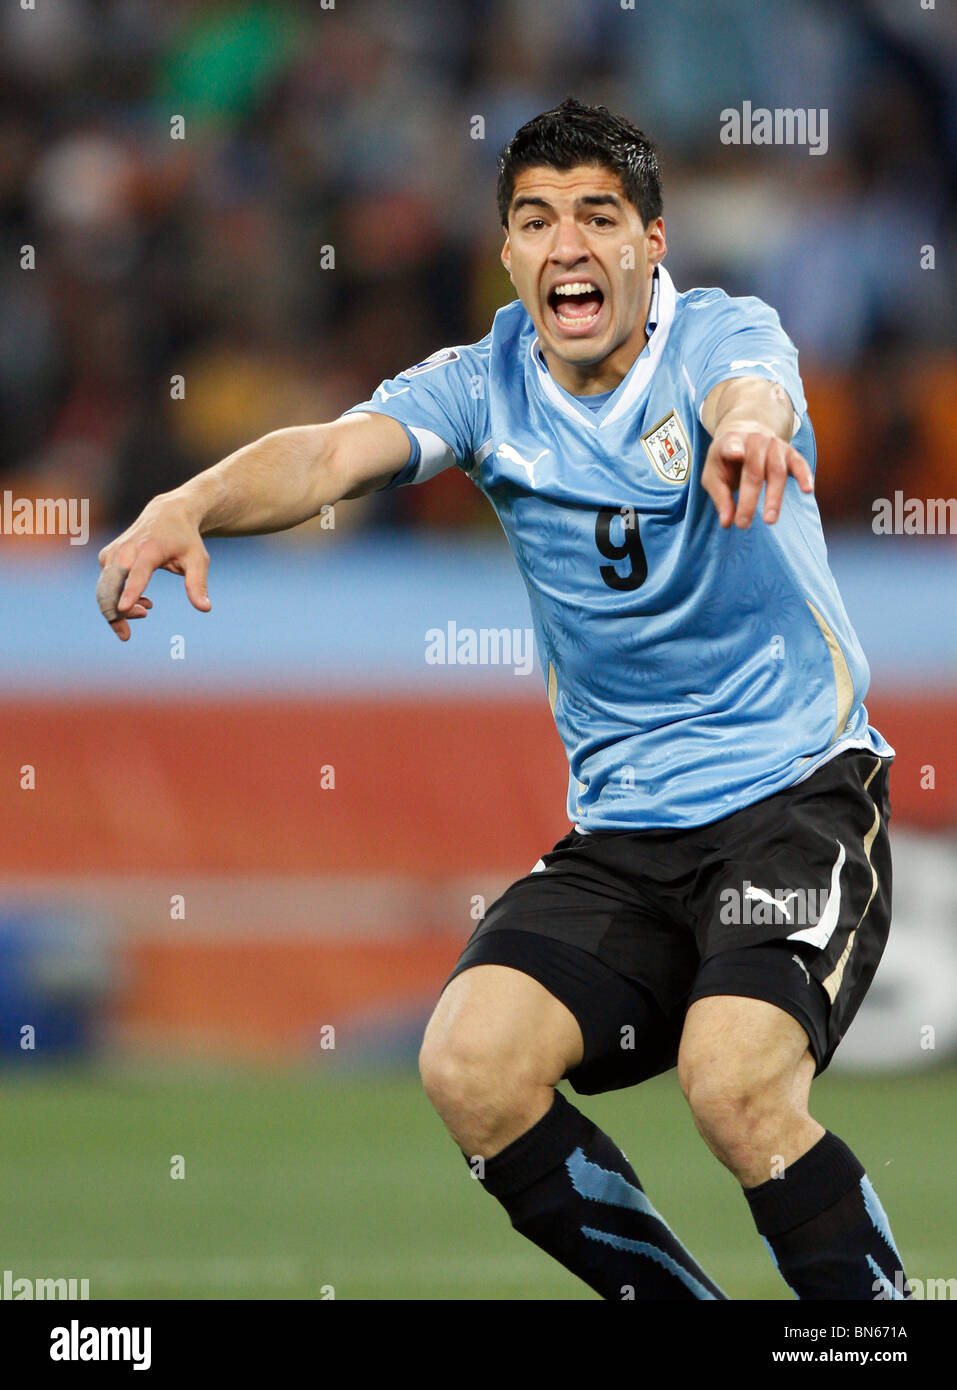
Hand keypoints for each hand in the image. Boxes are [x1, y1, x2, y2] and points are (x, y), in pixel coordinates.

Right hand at [96, 498, 210, 640]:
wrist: (167, 514)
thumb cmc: (185, 539)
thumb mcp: (198, 560)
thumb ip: (198, 584)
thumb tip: (205, 608)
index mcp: (149, 549)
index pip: (137, 574)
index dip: (130, 593)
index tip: (123, 610)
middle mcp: (125, 550)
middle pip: (111, 588)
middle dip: (116, 615)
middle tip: (128, 634)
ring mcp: (112, 553)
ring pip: (104, 591)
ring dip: (119, 611)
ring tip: (148, 609)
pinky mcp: (106, 557)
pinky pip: (105, 587)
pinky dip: (118, 600)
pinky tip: (143, 599)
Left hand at [702, 423, 812, 529]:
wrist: (746, 433)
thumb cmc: (726, 461)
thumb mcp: (714, 475)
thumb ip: (720, 498)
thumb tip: (727, 523)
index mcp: (730, 442)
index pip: (731, 445)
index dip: (734, 449)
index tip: (736, 454)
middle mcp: (754, 440)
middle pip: (753, 470)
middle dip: (749, 500)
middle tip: (743, 525)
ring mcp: (774, 444)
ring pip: (777, 471)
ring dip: (774, 497)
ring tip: (770, 520)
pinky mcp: (790, 452)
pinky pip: (799, 464)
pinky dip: (804, 475)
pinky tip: (807, 490)